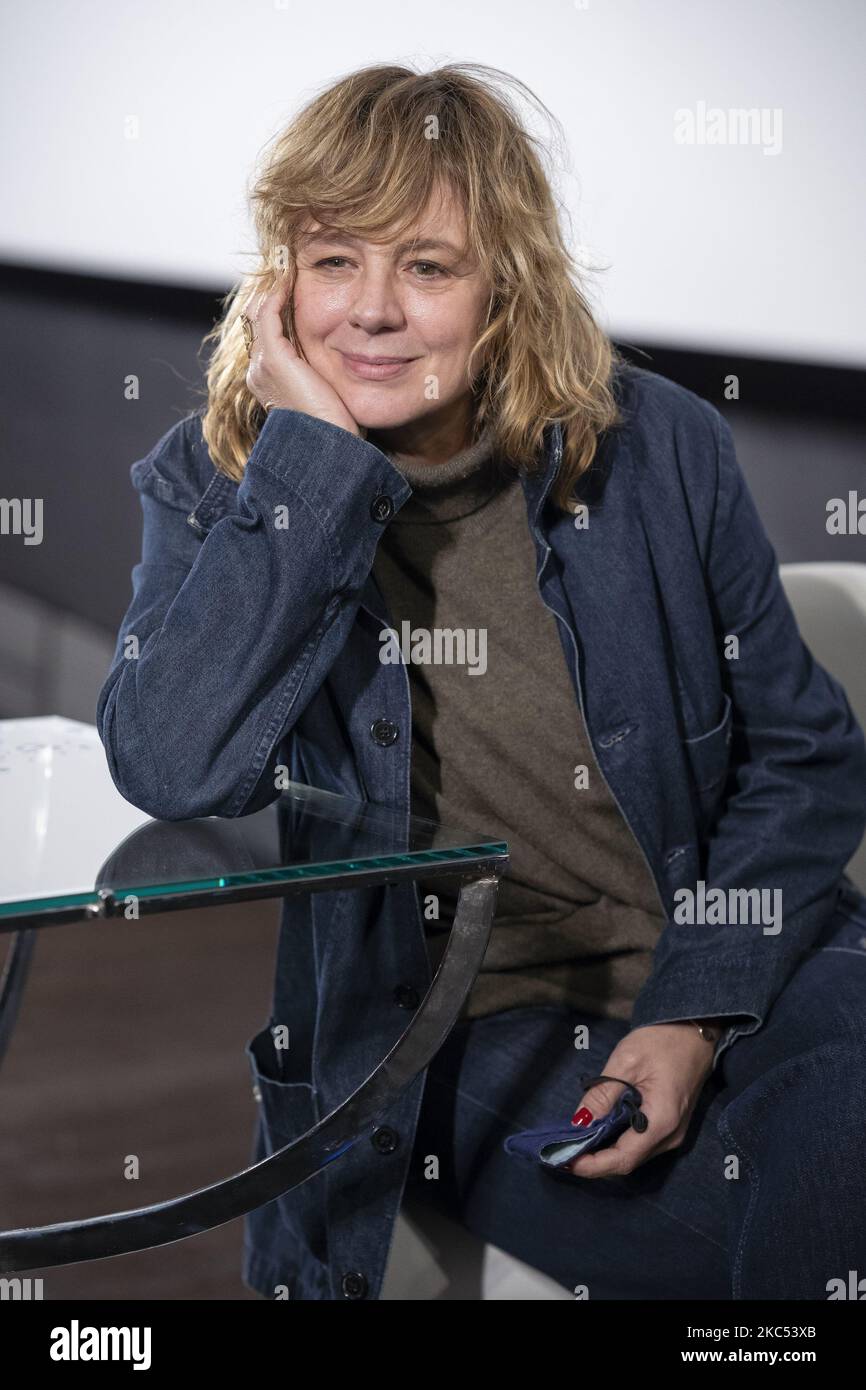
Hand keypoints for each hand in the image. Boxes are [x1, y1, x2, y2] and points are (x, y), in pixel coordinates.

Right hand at [242, 279, 360, 436]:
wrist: (327, 447)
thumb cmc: (333, 428)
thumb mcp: (327, 396)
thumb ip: (324, 375)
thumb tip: (347, 361)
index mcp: (268, 381)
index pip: (265, 335)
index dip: (276, 311)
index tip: (293, 290)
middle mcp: (258, 372)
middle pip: (256, 322)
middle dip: (271, 296)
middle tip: (288, 272)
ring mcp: (262, 365)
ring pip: (259, 314)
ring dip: (273, 290)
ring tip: (287, 270)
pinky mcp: (274, 359)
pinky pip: (268, 315)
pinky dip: (277, 294)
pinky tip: (289, 280)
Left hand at [567, 1022, 715, 1178]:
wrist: (695, 1031)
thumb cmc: (663, 1041)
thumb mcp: (626, 1061)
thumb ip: (602, 1094)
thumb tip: (578, 1122)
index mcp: (662, 1121)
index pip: (623, 1159)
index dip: (593, 1166)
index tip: (565, 1161)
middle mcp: (671, 1136)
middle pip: (628, 1161)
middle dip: (594, 1162)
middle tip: (562, 1152)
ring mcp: (673, 1133)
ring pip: (634, 1155)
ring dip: (604, 1154)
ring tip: (575, 1144)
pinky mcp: (671, 1126)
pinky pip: (641, 1144)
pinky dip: (617, 1143)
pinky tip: (598, 1132)